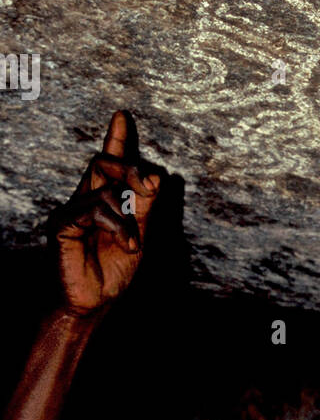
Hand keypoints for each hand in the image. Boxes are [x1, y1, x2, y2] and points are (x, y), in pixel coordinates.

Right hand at [48, 110, 160, 317]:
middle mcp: (85, 199)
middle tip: (151, 185)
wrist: (94, 303)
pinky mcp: (62, 225)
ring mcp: (72, 211)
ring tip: (134, 244)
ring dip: (128, 218)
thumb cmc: (114, 270)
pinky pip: (93, 211)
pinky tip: (127, 246)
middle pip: (103, 163)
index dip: (116, 140)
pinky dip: (117, 227)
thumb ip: (146, 207)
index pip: (110, 163)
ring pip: (105, 191)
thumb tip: (158, 177)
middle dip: (130, 168)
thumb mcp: (139, 235)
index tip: (122, 116)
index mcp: (105, 199)